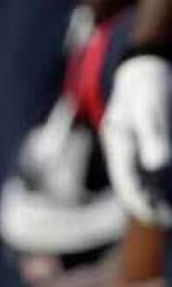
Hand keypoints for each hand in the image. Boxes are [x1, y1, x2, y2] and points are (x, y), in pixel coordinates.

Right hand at [100, 52, 171, 225]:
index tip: (154, 217)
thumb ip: (153, 136)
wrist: (148, 66)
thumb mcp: (150, 107)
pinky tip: (168, 190)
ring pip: (141, 177)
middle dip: (148, 202)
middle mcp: (123, 146)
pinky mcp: (143, 143)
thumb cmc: (149, 84)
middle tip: (164, 220)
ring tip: (167, 213)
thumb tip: (158, 166)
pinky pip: (149, 167)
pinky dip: (159, 180)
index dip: (139, 200)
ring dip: (154, 194)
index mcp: (119, 140)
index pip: (126, 178)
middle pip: (133, 182)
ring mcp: (132, 145)